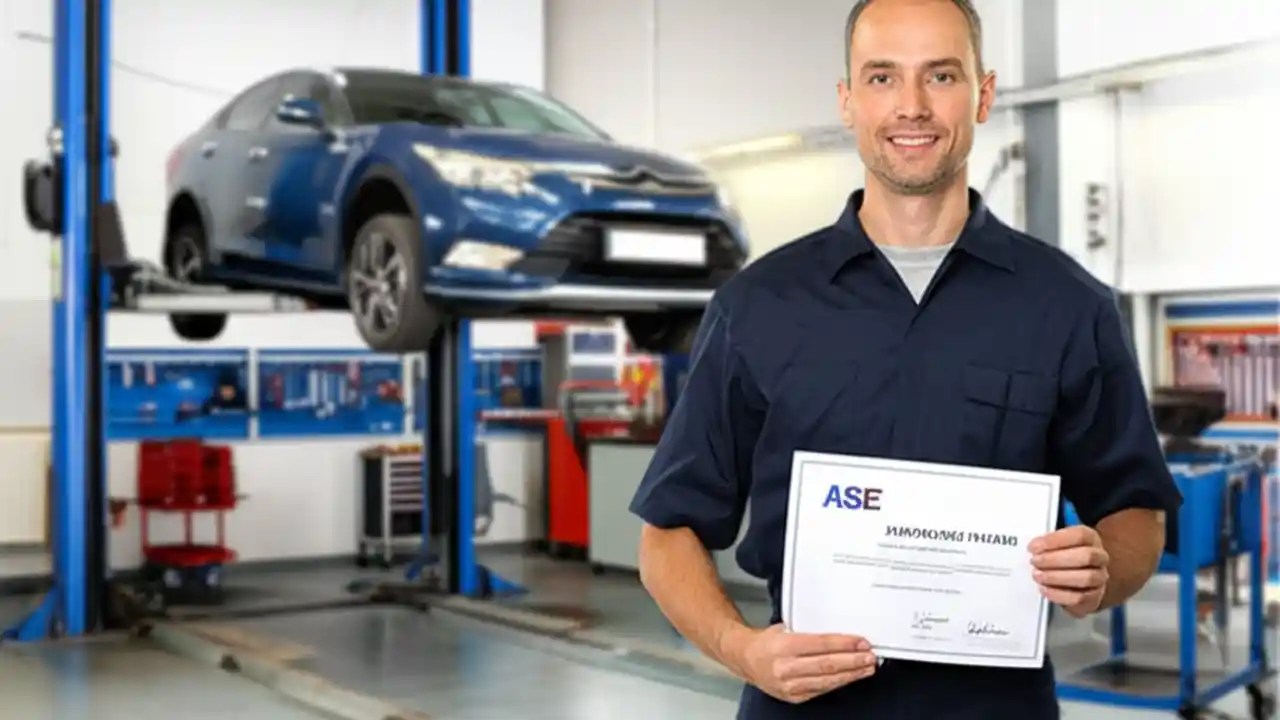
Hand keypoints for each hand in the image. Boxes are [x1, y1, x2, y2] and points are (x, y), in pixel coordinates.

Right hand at [727, 624, 876, 703]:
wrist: (746, 659)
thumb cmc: (767, 642)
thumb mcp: (786, 628)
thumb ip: (810, 632)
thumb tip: (840, 634)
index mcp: (785, 645)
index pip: (822, 645)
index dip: (845, 644)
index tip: (861, 642)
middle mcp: (786, 667)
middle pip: (827, 665)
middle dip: (853, 661)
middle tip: (869, 656)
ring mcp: (790, 685)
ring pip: (827, 681)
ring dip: (850, 674)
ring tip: (865, 668)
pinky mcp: (794, 697)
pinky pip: (821, 690)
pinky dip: (837, 683)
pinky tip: (848, 677)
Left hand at [1029, 525, 1108, 617]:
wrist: (1081, 576)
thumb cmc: (1065, 555)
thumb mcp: (1058, 542)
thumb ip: (1047, 543)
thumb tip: (1033, 547)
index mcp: (1090, 538)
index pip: (1079, 536)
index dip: (1055, 541)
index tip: (1034, 546)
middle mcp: (1100, 557)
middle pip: (1086, 556)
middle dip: (1055, 560)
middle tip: (1035, 562)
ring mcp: (1100, 578)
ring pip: (1086, 578)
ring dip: (1057, 577)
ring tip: (1038, 576)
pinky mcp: (1095, 597)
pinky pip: (1080, 598)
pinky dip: (1060, 595)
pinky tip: (1045, 589)